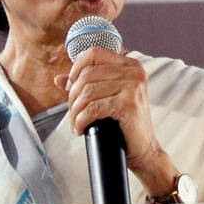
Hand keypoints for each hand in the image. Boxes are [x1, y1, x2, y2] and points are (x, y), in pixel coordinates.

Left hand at [54, 47, 175, 195]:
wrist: (144, 150)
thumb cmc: (125, 124)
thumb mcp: (107, 98)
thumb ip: (87, 85)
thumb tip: (59, 79)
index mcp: (130, 65)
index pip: (95, 52)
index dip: (76, 68)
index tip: (70, 87)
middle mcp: (134, 72)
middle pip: (87, 73)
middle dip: (73, 95)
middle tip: (72, 112)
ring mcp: (133, 87)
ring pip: (87, 91)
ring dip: (74, 111)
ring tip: (75, 123)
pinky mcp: (128, 104)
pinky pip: (92, 109)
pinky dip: (81, 120)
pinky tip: (80, 128)